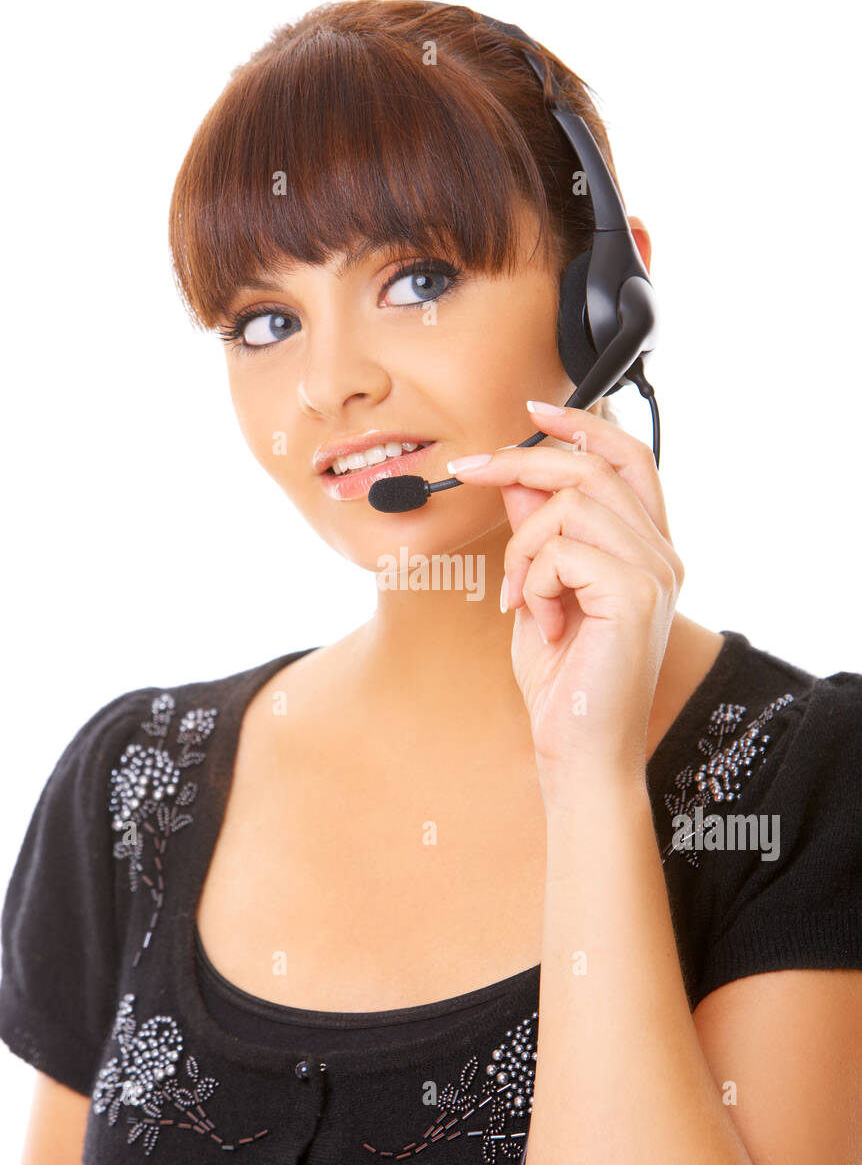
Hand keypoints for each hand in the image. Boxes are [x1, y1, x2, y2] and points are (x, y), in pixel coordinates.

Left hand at [448, 401, 683, 798]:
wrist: (579, 754)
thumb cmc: (563, 685)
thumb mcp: (539, 593)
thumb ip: (536, 535)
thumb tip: (517, 479)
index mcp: (647, 550)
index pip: (628, 458)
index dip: (582, 425)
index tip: (532, 410)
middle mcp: (661, 555)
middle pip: (593, 466)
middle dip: (522, 461)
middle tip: (471, 472)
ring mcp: (655, 573)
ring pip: (571, 503)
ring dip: (522, 546)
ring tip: (520, 597)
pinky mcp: (636, 595)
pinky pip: (562, 550)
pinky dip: (532, 580)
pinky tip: (539, 622)